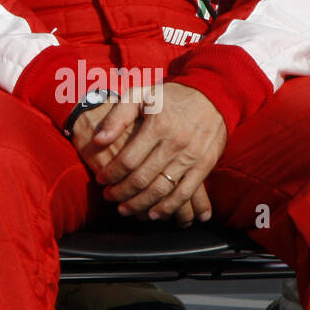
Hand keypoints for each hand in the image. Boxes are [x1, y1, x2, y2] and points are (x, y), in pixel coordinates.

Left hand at [94, 83, 226, 221]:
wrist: (211, 95)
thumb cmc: (168, 97)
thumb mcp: (140, 95)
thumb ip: (118, 117)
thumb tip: (99, 140)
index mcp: (157, 125)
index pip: (128, 159)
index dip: (111, 173)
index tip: (100, 180)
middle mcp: (175, 143)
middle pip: (143, 178)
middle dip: (122, 192)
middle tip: (109, 198)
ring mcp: (192, 156)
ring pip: (163, 189)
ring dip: (141, 204)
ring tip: (126, 209)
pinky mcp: (205, 165)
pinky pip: (186, 193)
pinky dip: (169, 207)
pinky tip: (154, 214)